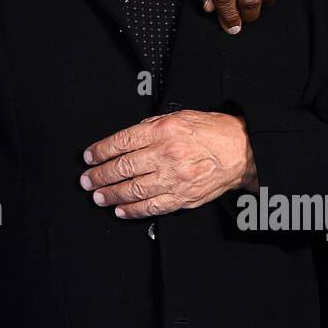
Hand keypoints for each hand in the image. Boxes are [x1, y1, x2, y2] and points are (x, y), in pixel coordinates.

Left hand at [80, 109, 257, 218]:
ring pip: (134, 190)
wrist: (241, 151)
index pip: (122, 142)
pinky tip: (120, 210)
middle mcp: (167, 154)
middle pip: (123, 167)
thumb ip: (151, 126)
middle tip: (86, 180)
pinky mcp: (183, 197)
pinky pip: (153, 206)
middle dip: (100, 175)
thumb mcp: (178, 117)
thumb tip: (127, 140)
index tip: (88, 157)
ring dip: (111, 194)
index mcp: (163, 131)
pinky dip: (134, 210)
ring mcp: (175, 178)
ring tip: (98, 196)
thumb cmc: (211, 132)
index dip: (101, 151)